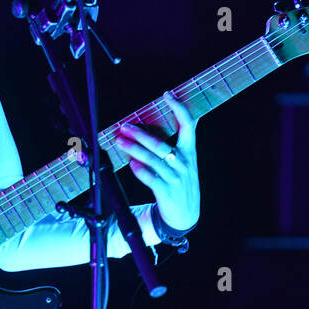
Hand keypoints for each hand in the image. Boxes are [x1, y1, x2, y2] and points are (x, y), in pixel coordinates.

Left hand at [114, 95, 199, 232]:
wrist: (185, 214)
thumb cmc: (181, 183)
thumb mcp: (185, 162)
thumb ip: (176, 144)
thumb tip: (160, 124)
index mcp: (189, 151)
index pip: (188, 124)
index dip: (178, 107)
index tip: (167, 94)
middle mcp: (183, 162)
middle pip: (160, 143)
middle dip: (140, 133)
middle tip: (124, 126)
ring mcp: (175, 176)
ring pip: (151, 159)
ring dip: (133, 149)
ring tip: (119, 142)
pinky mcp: (166, 190)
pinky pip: (150, 177)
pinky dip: (139, 169)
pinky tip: (131, 163)